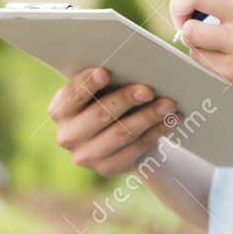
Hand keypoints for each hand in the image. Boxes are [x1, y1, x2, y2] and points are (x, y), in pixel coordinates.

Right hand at [48, 67, 177, 177]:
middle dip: (125, 100)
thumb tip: (132, 65)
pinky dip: (157, 132)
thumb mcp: (101, 91)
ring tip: (169, 104)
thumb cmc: (109, 102)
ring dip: (148, 117)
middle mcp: (67, 136)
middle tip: (148, 90)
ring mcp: (86, 156)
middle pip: (99, 115)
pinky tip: (172, 120)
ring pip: (121, 133)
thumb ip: (106, 80)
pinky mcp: (107, 169)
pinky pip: (136, 149)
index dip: (87, 84)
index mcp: (60, 110)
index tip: (105, 73)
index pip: (71, 95)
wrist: (119, 139)